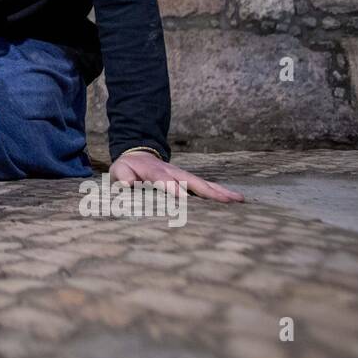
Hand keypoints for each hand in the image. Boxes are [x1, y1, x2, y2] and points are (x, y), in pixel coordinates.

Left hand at [109, 150, 244, 202]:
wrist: (138, 155)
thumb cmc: (128, 168)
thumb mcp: (119, 170)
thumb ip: (123, 176)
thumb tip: (128, 184)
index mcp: (154, 171)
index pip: (164, 180)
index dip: (173, 187)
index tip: (182, 198)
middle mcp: (173, 172)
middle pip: (192, 181)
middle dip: (208, 191)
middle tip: (225, 201)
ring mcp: (183, 176)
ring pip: (204, 184)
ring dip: (220, 192)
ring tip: (238, 200)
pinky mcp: (189, 180)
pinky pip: (206, 187)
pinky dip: (220, 192)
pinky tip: (236, 199)